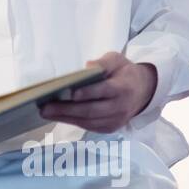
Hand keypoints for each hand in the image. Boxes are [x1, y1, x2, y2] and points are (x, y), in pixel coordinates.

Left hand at [38, 51, 157, 133]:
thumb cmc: (124, 73)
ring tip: (45, 112)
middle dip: (66, 109)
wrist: (143, 91)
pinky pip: (88, 126)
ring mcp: (115, 120)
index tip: (69, 92)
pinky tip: (56, 116)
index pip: (104, 91)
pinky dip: (71, 121)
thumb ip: (104, 62)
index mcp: (123, 88)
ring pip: (88, 121)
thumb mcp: (117, 60)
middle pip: (91, 110)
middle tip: (45, 107)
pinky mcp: (109, 128)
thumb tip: (88, 66)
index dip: (87, 93)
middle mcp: (120, 107)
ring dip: (65, 117)